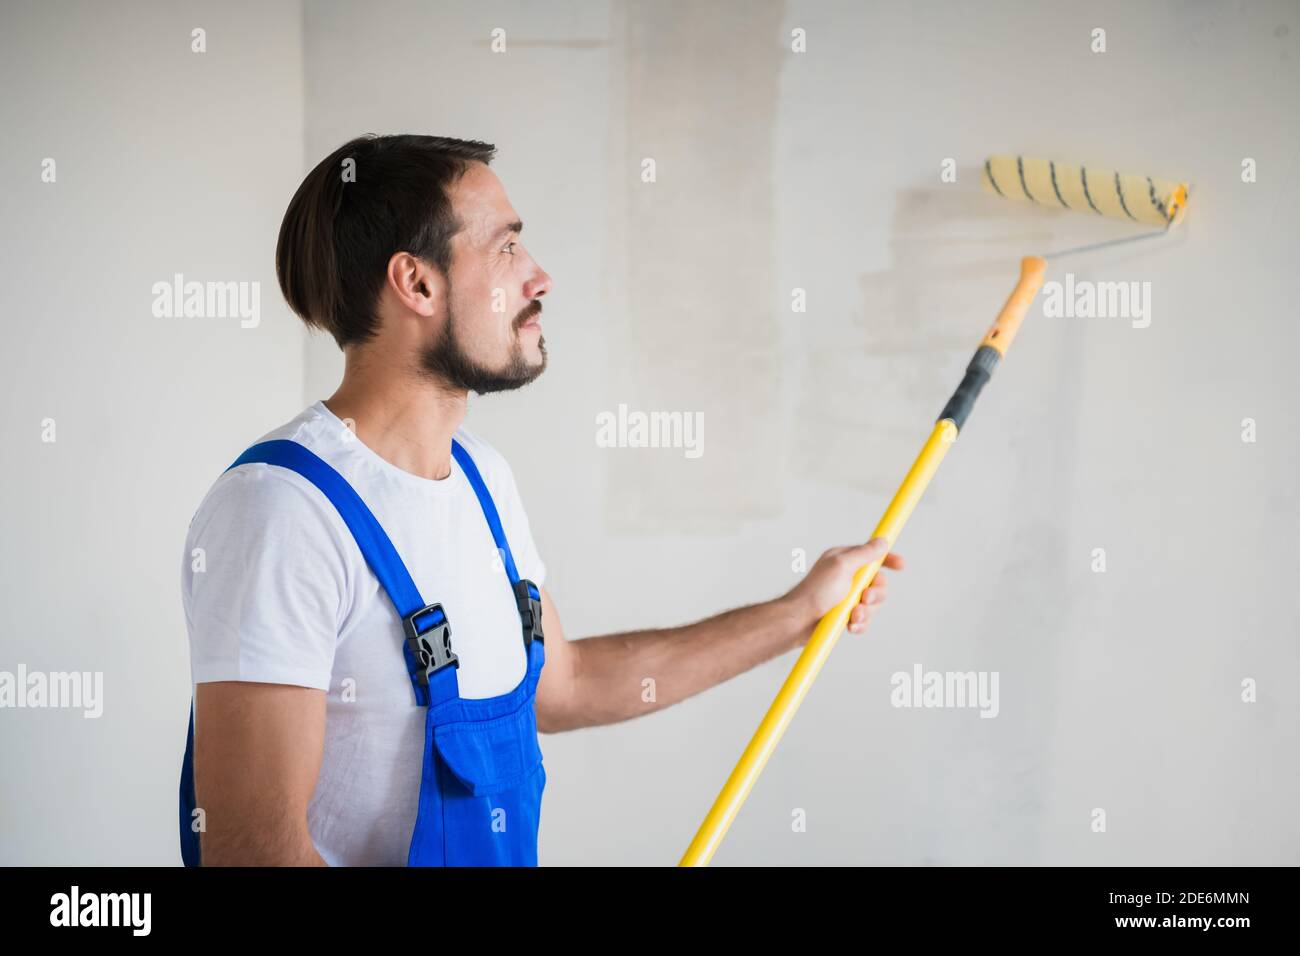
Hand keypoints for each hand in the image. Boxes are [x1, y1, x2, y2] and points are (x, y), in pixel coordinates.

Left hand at [783, 537, 904, 642]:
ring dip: (866, 611)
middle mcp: (847, 577)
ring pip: (873, 604)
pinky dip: (860, 623)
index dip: (888, 559)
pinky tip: (850, 626)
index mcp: (844, 560)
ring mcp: (846, 597)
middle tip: (864, 597)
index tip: (901, 565)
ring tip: (853, 615)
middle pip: (878, 583)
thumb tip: (882, 541)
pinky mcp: (845, 615)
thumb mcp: (842, 566)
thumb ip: (864, 554)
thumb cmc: (815, 592)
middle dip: (875, 593)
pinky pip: (864, 620)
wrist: (798, 621)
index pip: (872, 556)